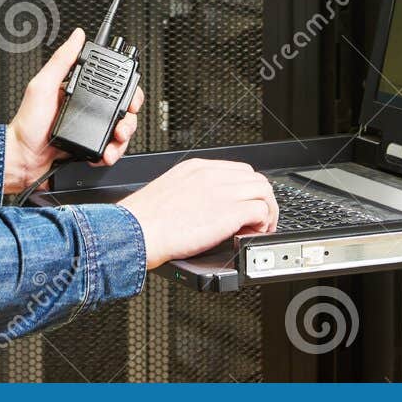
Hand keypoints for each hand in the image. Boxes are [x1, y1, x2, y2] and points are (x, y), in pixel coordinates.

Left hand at [4, 27, 143, 193]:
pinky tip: (105, 153)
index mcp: (78, 91)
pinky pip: (110, 149)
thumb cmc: (27, 123)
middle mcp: (86, 109)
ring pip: (120, 131)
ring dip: (123, 138)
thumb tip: (76, 36)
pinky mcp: (89, 148)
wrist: (22, 158)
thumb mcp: (42, 85)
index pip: (111, 85)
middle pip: (122, 111)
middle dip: (129, 119)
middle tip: (123, 125)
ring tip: (115, 141)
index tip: (130, 99)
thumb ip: (61, 60)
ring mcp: (89, 129)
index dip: (127, 91)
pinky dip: (112, 152)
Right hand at [117, 159, 277, 268]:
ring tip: (258, 228)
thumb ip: (190, 193)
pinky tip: (252, 233)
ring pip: (263, 190)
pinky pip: (261, 210)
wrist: (135, 231)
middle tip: (256, 219)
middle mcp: (211, 174)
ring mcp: (222, 190)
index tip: (244, 204)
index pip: (235, 169)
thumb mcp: (167, 193)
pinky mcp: (230, 211)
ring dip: (266, 211)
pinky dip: (263, 223)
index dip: (245, 189)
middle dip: (260, 199)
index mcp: (195, 168)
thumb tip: (203, 207)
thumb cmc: (143, 221)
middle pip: (254, 178)